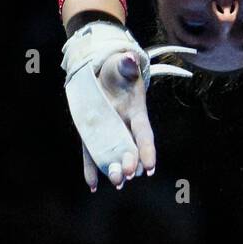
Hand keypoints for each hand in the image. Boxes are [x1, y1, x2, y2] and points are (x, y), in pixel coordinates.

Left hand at [62, 19, 193, 193]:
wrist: (103, 71)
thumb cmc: (118, 68)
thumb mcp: (123, 65)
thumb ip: (128, 64)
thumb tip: (130, 58)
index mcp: (136, 112)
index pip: (144, 133)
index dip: (148, 150)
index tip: (150, 167)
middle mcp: (124, 126)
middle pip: (130, 149)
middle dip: (130, 163)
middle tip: (127, 173)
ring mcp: (108, 132)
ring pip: (113, 155)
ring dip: (114, 169)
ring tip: (114, 181)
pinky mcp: (92, 134)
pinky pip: (92, 154)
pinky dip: (92, 170)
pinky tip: (92, 185)